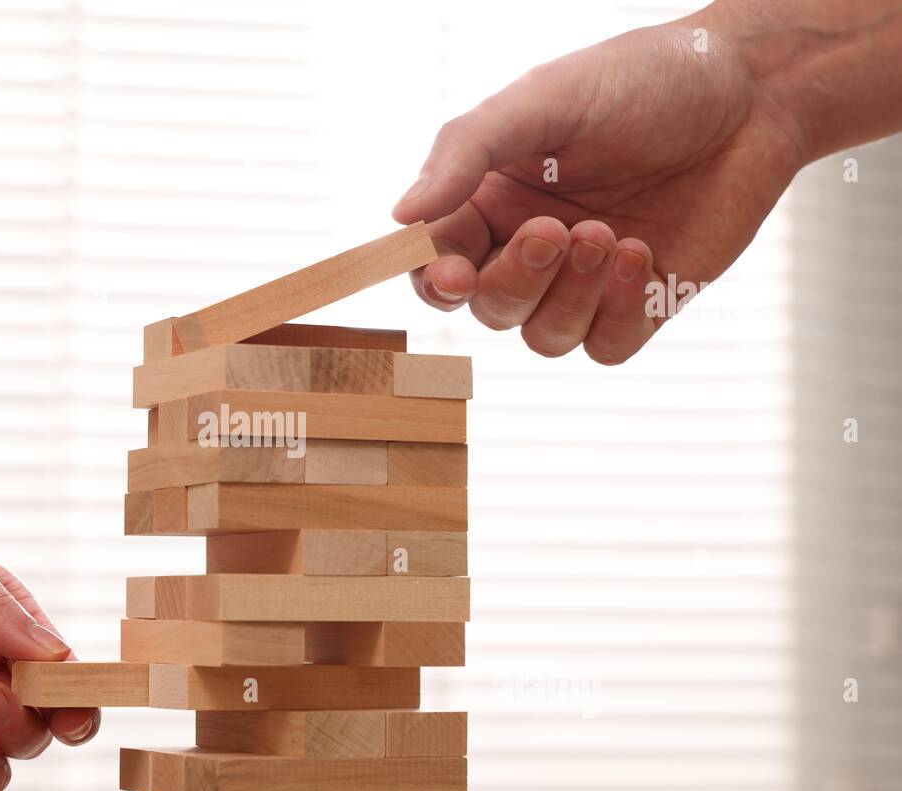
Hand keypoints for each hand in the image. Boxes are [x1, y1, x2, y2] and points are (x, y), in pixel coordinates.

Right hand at [392, 14, 807, 362]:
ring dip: (570, 296)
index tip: (453, 274)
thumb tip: (401, 218)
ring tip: (611, 234)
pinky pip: (604, 346)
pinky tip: (642, 256)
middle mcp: (529, 247)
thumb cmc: (640, 81)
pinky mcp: (640, 303)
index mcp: (490, 201)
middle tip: (555, 229)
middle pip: (489, 308)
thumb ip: (466, 152)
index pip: (436, 264)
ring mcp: (585, 281)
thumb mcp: (542, 100)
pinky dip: (615, 313)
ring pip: (543, 336)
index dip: (436, 281)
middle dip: (516, 280)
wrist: (752, 92)